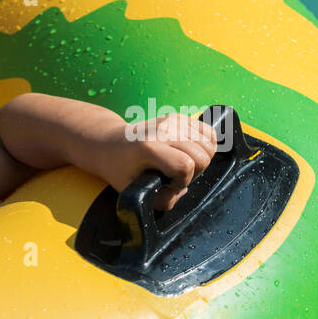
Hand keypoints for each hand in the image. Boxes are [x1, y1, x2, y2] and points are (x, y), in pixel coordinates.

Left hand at [97, 113, 217, 211]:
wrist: (108, 143)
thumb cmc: (118, 167)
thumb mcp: (131, 190)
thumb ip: (160, 200)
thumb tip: (181, 191)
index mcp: (148, 147)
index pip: (185, 166)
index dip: (183, 181)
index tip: (169, 184)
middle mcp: (163, 130)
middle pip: (202, 154)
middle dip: (195, 172)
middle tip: (176, 176)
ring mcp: (172, 121)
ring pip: (209, 143)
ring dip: (201, 159)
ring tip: (183, 165)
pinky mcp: (179, 117)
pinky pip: (209, 133)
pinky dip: (206, 146)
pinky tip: (190, 154)